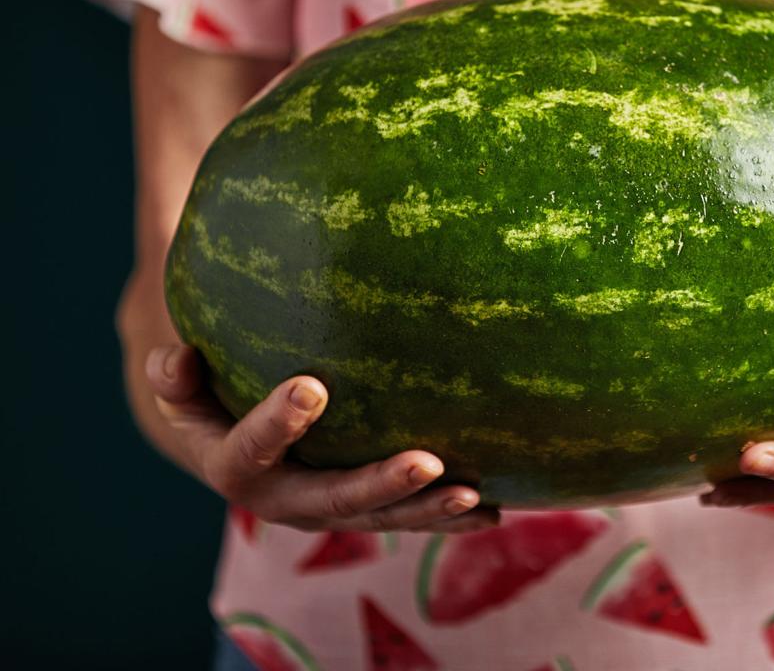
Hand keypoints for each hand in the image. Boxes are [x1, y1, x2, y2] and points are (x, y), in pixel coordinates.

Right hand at [146, 345, 497, 531]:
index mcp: (235, 468)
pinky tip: (493, 509)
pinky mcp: (362, 513)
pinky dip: (447, 520)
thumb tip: (176, 357)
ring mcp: (328, 512)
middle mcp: (284, 501)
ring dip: (428, 511)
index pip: (250, 449)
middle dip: (381, 485)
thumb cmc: (210, 400)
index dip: (277, 422)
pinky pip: (407, 520)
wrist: (233, 452)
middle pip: (333, 500)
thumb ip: (177, 376)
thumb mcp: (184, 389)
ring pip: (380, 519)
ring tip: (476, 495)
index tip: (313, 386)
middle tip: (428, 463)